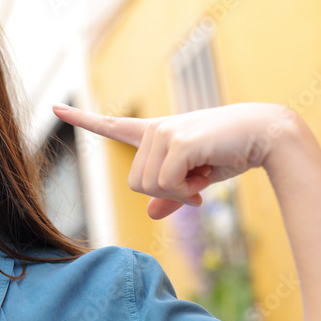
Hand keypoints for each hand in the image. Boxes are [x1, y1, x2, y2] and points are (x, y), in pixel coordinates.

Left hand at [53, 102, 297, 218]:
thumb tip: (150, 212)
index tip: (55, 108)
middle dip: (167, 194)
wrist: (265, 136)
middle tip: (196, 184)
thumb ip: (171, 195)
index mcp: (153, 134)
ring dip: (179, 193)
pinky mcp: (176, 142)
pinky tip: (206, 175)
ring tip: (202, 174)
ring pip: (148, 187)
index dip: (81, 120)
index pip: (110, 125)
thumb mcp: (196, 178)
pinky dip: (188, 192)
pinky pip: (166, 185)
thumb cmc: (230, 154)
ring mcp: (162, 133)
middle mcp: (152, 130)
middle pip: (136, 184)